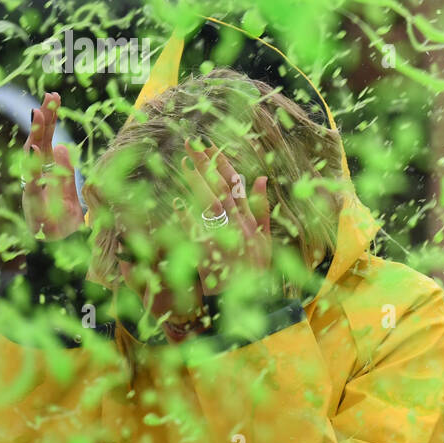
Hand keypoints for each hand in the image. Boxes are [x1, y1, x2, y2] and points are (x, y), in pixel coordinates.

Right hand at [21, 91, 83, 239]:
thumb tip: (60, 146)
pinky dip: (33, 164)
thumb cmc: (62, 212)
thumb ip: (64, 167)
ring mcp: (33, 182)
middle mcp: (37, 171)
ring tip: (40, 114)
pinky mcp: (33, 199)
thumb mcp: (68, 185)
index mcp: (46, 166)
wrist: (58, 239)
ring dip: (36, 134)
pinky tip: (35, 148)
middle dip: (44, 118)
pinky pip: (32, 179)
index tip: (54, 97)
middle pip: (39, 140)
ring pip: (32, 154)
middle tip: (49, 97)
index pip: (47, 136)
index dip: (50, 118)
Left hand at [182, 139, 270, 296]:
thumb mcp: (265, 238)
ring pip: (209, 204)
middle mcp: (237, 224)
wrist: (247, 299)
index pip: (235, 183)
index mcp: (249, 219)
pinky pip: (196, 231)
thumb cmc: (255, 269)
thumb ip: (262, 208)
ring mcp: (223, 237)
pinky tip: (177, 202)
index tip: (209, 145)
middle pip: (220, 188)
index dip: (222, 163)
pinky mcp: (209, 251)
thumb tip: (262, 178)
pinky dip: (187, 217)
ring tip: (182, 163)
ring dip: (196, 183)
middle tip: (191, 143)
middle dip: (205, 164)